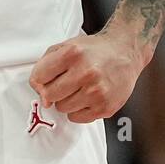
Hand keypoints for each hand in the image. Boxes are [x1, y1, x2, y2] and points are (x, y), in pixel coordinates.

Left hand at [28, 32, 144, 123]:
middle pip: (49, 95)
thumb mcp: (67, 45)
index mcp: (73, 54)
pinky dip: (78, 110)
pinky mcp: (105, 107)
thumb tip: (40, 92)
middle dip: (52, 90)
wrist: (125, 52)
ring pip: (62, 108)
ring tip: (79, 88)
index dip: (40, 78)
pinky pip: (76, 118)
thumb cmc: (95, 50)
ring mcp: (97, 91)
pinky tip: (87, 96)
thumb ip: (46, 64)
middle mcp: (86, 72)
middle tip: (65, 83)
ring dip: (66, 100)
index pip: (39, 76)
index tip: (47, 77)